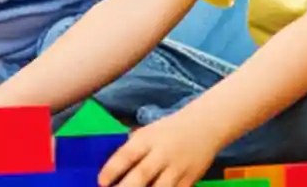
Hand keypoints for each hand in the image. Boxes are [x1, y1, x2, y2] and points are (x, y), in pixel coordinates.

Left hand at [97, 112, 218, 186]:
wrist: (205, 126)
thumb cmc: (169, 130)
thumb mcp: (148, 133)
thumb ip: (133, 149)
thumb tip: (113, 170)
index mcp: (148, 139)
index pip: (126, 155)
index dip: (112, 170)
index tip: (100, 182)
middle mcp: (162, 154)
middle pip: (141, 175)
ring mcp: (177, 169)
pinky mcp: (190, 180)